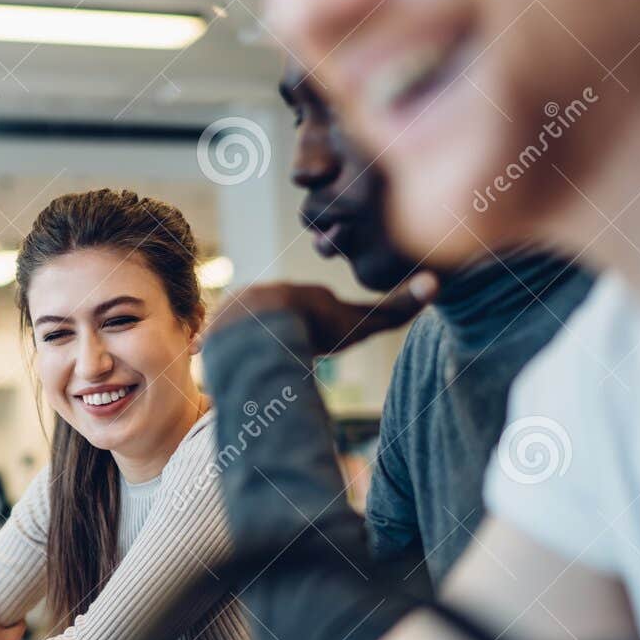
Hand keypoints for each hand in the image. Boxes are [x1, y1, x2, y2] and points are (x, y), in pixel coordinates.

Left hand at [207, 274, 437, 356]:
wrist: (267, 325)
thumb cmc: (318, 325)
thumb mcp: (364, 322)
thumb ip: (398, 307)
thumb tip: (437, 281)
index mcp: (305, 297)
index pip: (315, 306)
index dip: (318, 321)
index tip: (317, 334)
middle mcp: (274, 296)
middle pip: (282, 314)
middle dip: (282, 329)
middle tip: (285, 347)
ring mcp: (245, 308)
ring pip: (249, 326)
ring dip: (249, 340)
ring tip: (251, 358)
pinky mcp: (219, 326)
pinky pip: (216, 338)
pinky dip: (214, 347)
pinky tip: (202, 355)